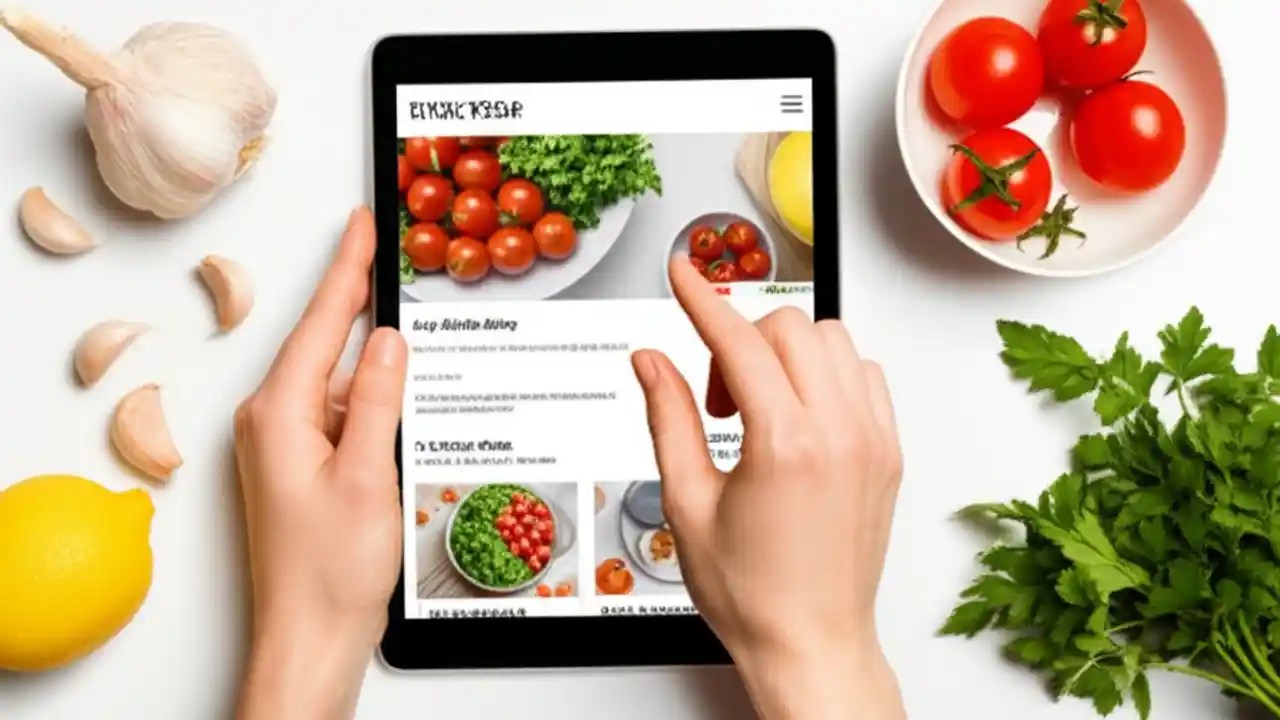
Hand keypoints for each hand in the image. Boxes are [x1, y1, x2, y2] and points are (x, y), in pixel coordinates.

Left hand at [234, 207, 406, 719]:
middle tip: (384, 250)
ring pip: (333, 381)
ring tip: (405, 317)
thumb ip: (376, 399)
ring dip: (368, 353)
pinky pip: (337, 413)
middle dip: (356, 298)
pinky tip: (395, 392)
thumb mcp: (365, 475)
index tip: (362, 226)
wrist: (309, 638)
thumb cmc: (329, 572)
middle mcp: (272, 423)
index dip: (346, 270)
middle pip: (323, 344)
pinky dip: (366, 395)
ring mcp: (284, 446)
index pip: (321, 324)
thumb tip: (390, 341)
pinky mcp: (301, 468)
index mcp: (279, 415)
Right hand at [631, 256, 905, 719]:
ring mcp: (873, 440)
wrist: (810, 641)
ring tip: (758, 407)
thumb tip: (651, 362)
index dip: (702, 299)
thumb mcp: (687, 503)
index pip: (738, 339)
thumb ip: (669, 418)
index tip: (684, 273)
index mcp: (786, 444)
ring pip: (833, 341)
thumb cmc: (752, 592)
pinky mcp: (890, 453)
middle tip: (716, 398)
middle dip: (739, 344)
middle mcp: (840, 433)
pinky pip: (865, 375)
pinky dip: (829, 374)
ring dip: (786, 353)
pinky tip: (799, 412)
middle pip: (788, 329)